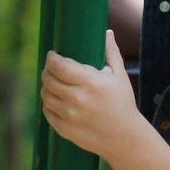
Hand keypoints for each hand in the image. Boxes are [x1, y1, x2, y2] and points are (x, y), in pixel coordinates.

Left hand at [40, 30, 141, 161]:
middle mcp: (78, 99)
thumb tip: (107, 31)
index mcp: (91, 83)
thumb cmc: (123, 103)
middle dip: (48, 71)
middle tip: (53, 69)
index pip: (58, 66)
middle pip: (48, 79)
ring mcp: (70, 116)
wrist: (124, 137)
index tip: (53, 55)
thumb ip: (111, 53)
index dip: (51, 58)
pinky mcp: (64, 129)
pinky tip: (58, 100)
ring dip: (47, 87)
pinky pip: (47, 111)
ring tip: (55, 84)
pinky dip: (49, 104)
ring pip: (45, 95)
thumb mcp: (120, 76)